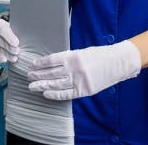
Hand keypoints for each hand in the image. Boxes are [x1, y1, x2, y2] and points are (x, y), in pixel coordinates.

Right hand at [0, 17, 20, 62]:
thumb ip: (15, 30)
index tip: (16, 43)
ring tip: (15, 58)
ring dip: (6, 55)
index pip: (2, 30)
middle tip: (17, 51)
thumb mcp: (10, 26)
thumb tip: (25, 37)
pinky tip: (5, 59)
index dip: (9, 37)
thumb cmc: (6, 30)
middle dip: (9, 48)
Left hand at [27, 40, 141, 99]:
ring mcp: (79, 80)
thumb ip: (69, 58)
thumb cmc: (102, 55)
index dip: (40, 63)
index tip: (33, 65)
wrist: (119, 62)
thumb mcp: (83, 52)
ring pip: (56, 84)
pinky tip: (46, 94)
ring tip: (32, 86)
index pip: (51, 60)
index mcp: (74, 55)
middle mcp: (74, 68)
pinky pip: (66, 94)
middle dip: (38, 75)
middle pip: (51, 73)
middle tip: (29, 76)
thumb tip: (53, 64)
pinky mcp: (85, 90)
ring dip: (43, 85)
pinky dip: (55, 95)